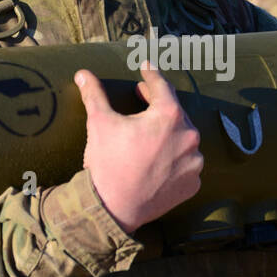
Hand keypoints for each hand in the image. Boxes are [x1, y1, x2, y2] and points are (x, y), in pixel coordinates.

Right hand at [74, 64, 203, 232]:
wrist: (113, 209)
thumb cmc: (107, 163)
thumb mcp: (99, 122)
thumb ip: (94, 94)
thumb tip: (82, 74)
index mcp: (169, 116)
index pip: (162, 87)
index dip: (151, 75)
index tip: (146, 68)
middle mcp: (189, 137)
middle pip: (174, 113)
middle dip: (158, 105)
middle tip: (142, 98)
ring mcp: (194, 163)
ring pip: (183, 139)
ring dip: (169, 134)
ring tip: (150, 134)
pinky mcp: (192, 184)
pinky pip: (186, 165)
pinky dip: (175, 160)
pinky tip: (159, 160)